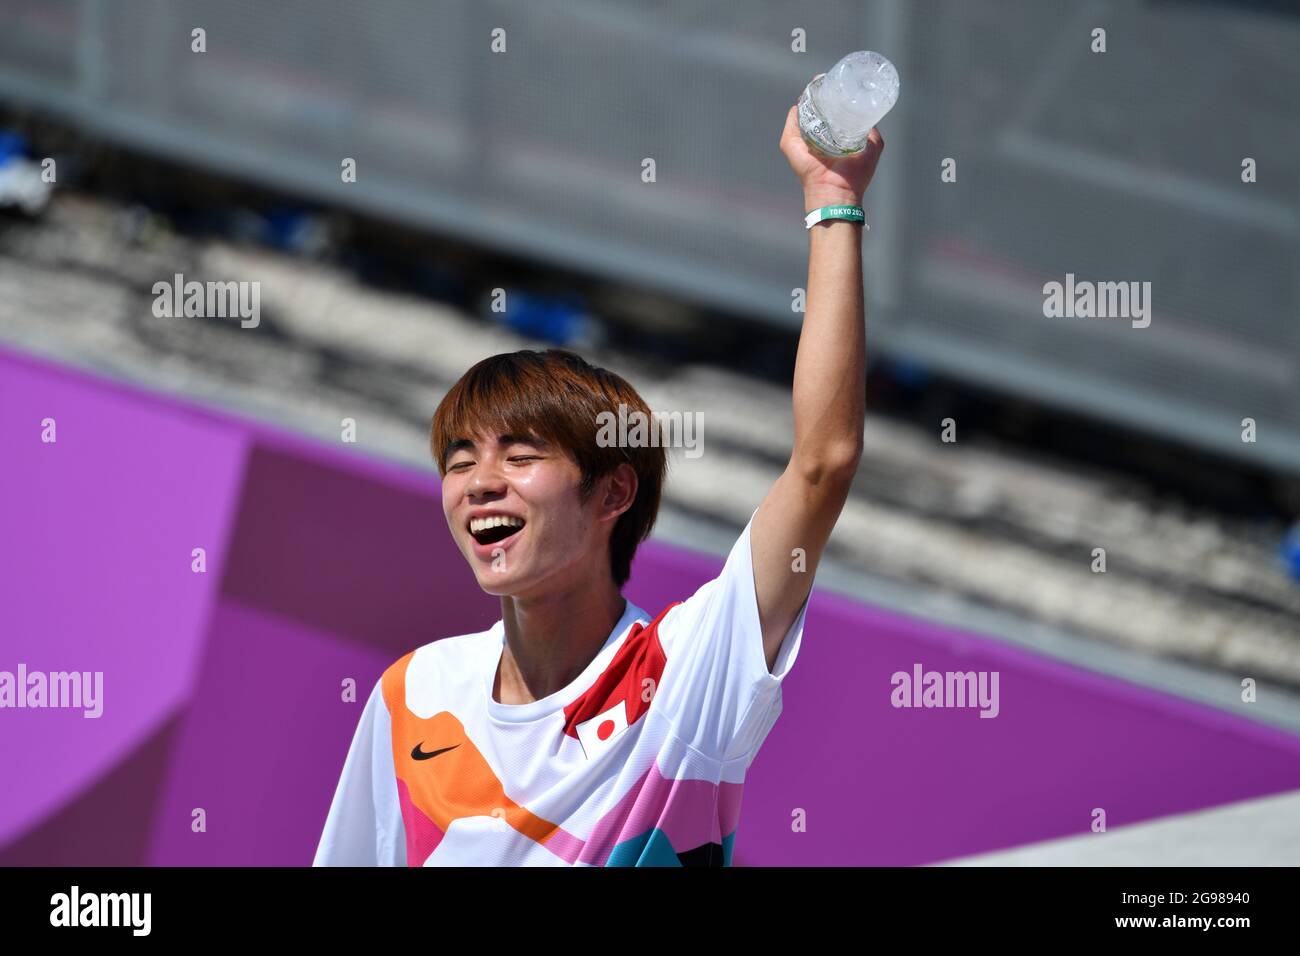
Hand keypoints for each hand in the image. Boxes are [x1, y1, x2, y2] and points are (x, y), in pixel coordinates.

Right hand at [780, 76, 884, 209]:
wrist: (838, 191)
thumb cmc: (855, 176)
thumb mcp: (872, 146)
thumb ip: (872, 131)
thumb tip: (872, 114)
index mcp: (830, 138)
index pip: (828, 112)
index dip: (832, 96)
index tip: (838, 83)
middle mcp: (814, 137)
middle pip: (813, 109)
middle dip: (817, 92)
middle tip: (825, 79)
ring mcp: (800, 140)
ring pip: (800, 111)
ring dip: (806, 96)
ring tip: (816, 83)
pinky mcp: (790, 143)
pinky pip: (792, 121)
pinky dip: (797, 109)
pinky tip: (805, 97)